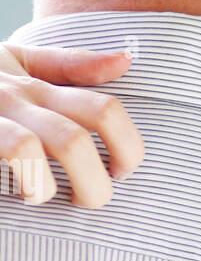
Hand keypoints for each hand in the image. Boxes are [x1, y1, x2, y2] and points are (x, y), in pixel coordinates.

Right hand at [0, 43, 144, 207]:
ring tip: (52, 200)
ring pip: (62, 144)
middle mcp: (22, 98)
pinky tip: (24, 194)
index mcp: (39, 86)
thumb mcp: (16, 61)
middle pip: (83, 139)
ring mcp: (1, 114)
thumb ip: (68, 64)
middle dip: (96, 184)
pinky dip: (32, 182)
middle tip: (89, 201)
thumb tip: (126, 59)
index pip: (106, 111)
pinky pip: (21, 151)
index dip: (128, 147)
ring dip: (68, 185)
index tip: (121, 173)